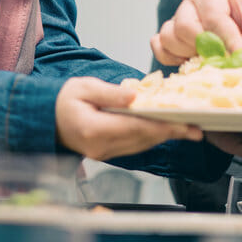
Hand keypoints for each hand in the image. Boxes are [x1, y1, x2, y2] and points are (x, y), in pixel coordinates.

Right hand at [55, 77, 201, 161]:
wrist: (45, 119)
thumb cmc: (63, 100)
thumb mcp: (84, 87)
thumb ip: (110, 93)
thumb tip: (135, 96)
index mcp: (94, 129)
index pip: (135, 128)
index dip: (162, 126)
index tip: (183, 124)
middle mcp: (101, 147)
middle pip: (143, 140)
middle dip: (171, 133)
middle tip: (196, 129)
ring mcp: (104, 154)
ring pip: (141, 145)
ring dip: (164, 137)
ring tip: (187, 130)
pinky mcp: (107, 154)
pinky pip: (134, 146)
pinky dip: (151, 138)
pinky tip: (164, 131)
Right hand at [152, 0, 241, 65]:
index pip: (212, 18)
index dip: (228, 41)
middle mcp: (189, 2)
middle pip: (184, 28)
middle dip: (207, 47)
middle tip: (228, 56)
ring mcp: (179, 18)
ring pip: (168, 39)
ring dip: (189, 54)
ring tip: (214, 56)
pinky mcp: (174, 34)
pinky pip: (160, 47)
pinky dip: (172, 58)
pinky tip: (193, 61)